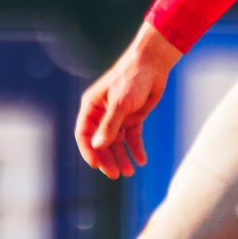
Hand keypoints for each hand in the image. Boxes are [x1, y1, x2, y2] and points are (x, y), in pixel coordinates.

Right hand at [76, 23, 181, 179]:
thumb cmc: (132, 78)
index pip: (84, 134)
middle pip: (100, 142)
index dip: (88, 151)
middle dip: (107, 158)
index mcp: (91, 107)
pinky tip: (142, 160)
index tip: (96, 165)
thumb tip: (98, 146)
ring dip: (122, 157)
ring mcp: (118, 116)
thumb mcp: (120, 104)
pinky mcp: (133, 117)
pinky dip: (136, 149)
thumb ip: (109, 126)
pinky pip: (132, 137)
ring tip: (130, 172)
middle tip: (115, 174)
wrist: (154, 64)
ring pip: (116, 142)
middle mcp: (102, 113)